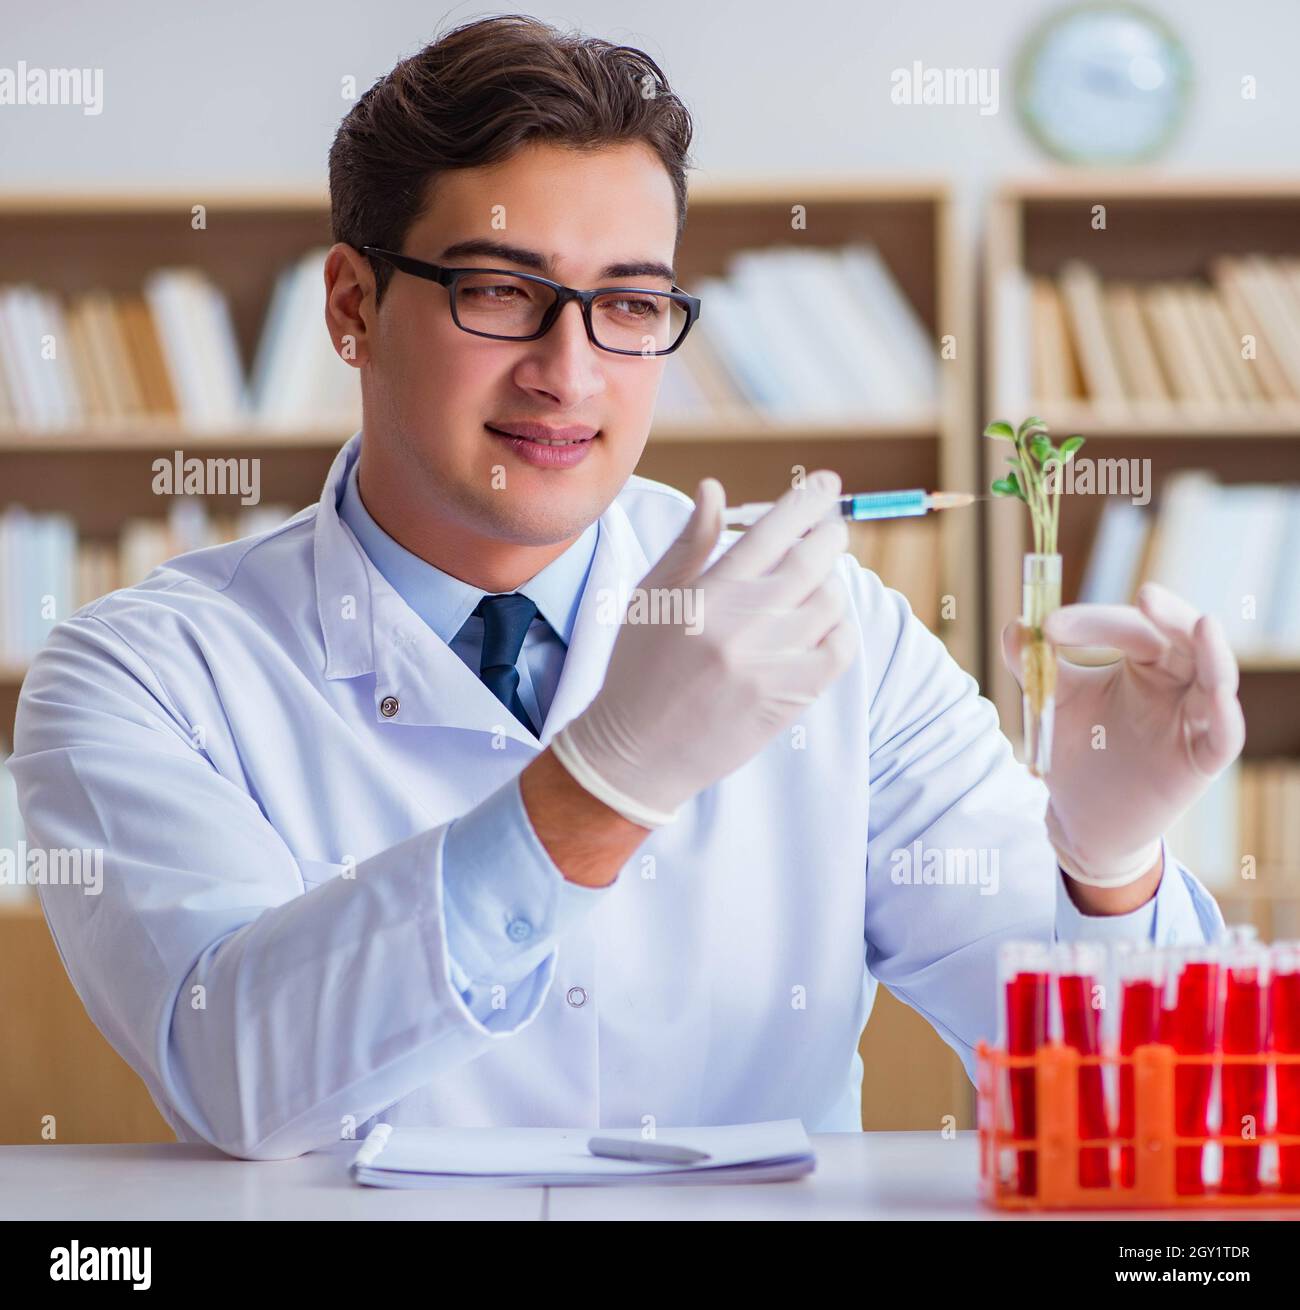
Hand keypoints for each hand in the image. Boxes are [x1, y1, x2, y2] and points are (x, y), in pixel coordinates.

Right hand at [550, 470, 858, 825]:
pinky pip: (839, 650)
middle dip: (829, 537)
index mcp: (706, 594)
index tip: (827, 483)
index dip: (807, 501)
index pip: (771, 531)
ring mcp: (768, 663)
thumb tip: (714, 487)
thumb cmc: (638, 669)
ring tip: (815, 585)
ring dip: (831, 584)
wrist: (637, 752)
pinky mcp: (787, 698)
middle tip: (830, 532)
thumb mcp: (652, 598)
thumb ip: (690, 542)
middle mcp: (741, 625)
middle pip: (812, 561)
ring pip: (830, 604)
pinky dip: (840, 630)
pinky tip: (823, 627)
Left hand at [1001, 581, 1244, 886]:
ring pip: (1216, 678)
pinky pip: (1224, 735)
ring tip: (1202, 625)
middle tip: (1146, 595)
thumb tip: (1014, 626)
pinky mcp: (1201, 761)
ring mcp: (1192, 720)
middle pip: (1183, 639)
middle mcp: (1175, 684)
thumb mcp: (1050, 703)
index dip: (1094, 621)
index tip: (1049, 626)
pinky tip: (1217, 696)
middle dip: (1169, 616)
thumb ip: (1031, 666)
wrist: (1082, 817)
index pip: (1130, 626)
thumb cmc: (1076, 750)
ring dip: (1212, 652)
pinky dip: (1224, 714)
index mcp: (1144, 662)